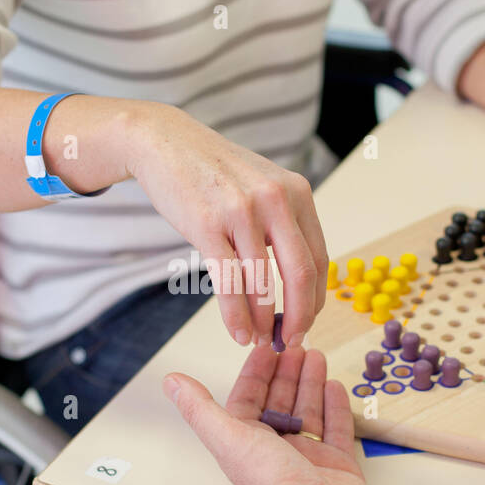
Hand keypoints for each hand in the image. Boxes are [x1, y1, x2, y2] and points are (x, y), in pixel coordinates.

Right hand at [126, 104, 327, 348]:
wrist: (165, 142)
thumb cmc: (214, 172)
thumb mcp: (263, 185)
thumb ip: (284, 223)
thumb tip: (298, 281)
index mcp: (297, 192)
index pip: (319, 258)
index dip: (316, 300)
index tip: (306, 323)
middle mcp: (275, 200)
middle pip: (301, 274)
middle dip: (299, 319)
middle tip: (290, 343)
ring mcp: (241, 212)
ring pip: (262, 284)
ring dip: (262, 322)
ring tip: (258, 341)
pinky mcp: (207, 225)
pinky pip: (228, 282)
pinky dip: (235, 315)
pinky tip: (237, 332)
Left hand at [162, 344, 374, 484]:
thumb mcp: (229, 438)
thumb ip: (200, 408)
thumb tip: (171, 382)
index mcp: (247, 442)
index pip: (249, 398)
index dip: (257, 371)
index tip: (268, 346)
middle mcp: (275, 449)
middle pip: (281, 401)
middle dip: (288, 372)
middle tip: (298, 345)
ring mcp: (308, 457)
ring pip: (309, 411)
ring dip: (311, 383)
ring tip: (317, 357)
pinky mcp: (336, 465)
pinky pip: (335, 430)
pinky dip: (335, 407)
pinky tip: (335, 386)